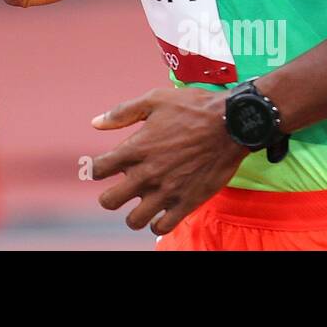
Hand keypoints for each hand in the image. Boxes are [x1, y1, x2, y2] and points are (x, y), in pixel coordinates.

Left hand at [91, 86, 247, 233]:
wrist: (231, 123)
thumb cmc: (192, 108)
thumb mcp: (154, 100)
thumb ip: (122, 113)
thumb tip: (95, 123)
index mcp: (135, 148)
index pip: (98, 169)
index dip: (95, 168)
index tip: (101, 167)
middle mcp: (147, 173)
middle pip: (109, 201)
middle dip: (108, 197)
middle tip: (118, 189)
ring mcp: (167, 191)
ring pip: (134, 220)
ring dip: (132, 213)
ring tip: (139, 203)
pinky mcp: (187, 202)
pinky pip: (162, 226)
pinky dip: (157, 222)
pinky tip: (159, 211)